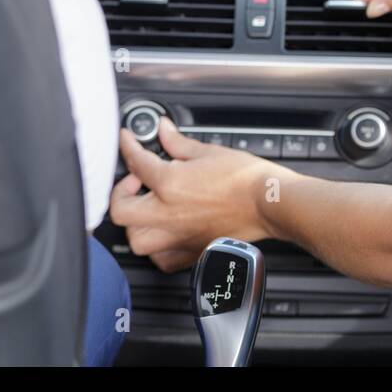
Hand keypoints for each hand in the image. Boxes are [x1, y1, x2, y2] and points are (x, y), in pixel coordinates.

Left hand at [109, 119, 285, 273]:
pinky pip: (162, 259)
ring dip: (134, 224)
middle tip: (135, 181)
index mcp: (170, 184)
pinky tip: (164, 233)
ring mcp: (179, 236)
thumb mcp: (208, 151)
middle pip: (121, 211)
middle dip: (121, 194)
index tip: (127, 141)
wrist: (270, 203)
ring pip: (137, 241)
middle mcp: (169, 214)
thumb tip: (164, 131)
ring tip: (146, 209)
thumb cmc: (247, 180)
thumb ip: (178, 143)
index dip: (127, 146)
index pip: (136, 162)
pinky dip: (157, 249)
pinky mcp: (192, 251)